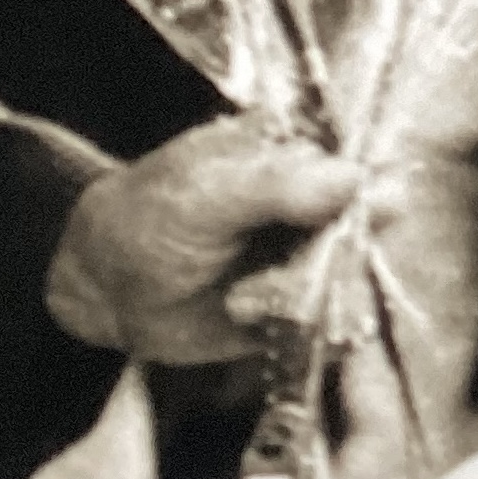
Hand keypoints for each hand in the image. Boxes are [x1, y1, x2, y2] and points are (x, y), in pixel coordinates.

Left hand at [43, 117, 357, 363]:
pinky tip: (251, 316)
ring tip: (243, 298)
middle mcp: (315, 202)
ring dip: (302, 294)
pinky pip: (334, 323)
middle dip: (334, 256)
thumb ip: (278, 185)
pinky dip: (302, 328)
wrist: (105, 289)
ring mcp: (311, 256)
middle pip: (369, 226)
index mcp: (296, 151)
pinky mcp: (302, 308)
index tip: (365, 216)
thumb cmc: (148, 219)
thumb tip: (356, 177)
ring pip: (353, 277)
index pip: (363, 161)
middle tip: (275, 273)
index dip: (372, 191)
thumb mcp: (206, 193)